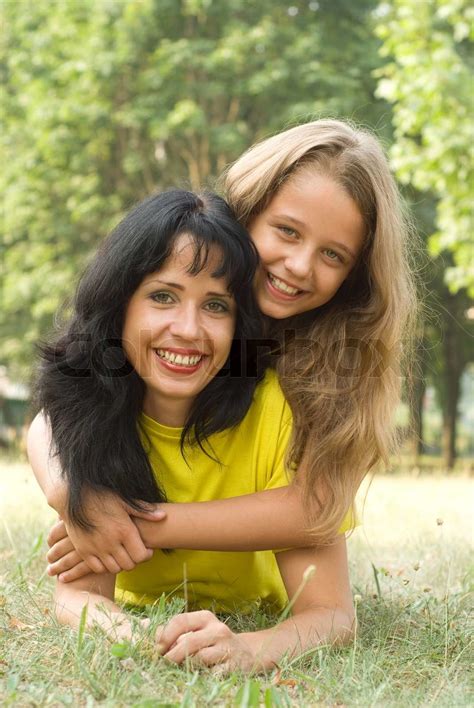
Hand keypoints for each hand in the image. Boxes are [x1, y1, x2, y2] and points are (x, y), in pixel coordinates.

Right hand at [47, 489, 165, 578]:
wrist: (73, 497)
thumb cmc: (102, 496)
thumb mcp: (125, 501)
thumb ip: (144, 511)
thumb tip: (163, 516)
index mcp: (124, 530)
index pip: (141, 556)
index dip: (146, 555)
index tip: (146, 549)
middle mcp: (111, 542)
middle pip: (129, 565)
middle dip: (134, 560)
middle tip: (134, 552)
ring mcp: (97, 548)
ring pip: (114, 569)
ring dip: (120, 564)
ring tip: (121, 554)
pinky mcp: (84, 551)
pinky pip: (98, 568)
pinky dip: (104, 566)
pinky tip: (107, 556)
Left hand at [156, 610, 262, 671]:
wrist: (247, 653)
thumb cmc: (214, 642)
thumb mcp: (197, 630)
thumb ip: (176, 630)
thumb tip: (153, 633)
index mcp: (205, 618)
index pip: (180, 621)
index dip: (165, 635)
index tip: (158, 649)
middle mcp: (217, 630)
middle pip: (188, 642)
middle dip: (172, 656)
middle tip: (164, 664)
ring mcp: (226, 648)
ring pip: (199, 659)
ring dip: (186, 666)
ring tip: (181, 669)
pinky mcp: (233, 666)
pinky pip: (212, 674)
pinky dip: (202, 676)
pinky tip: (200, 675)